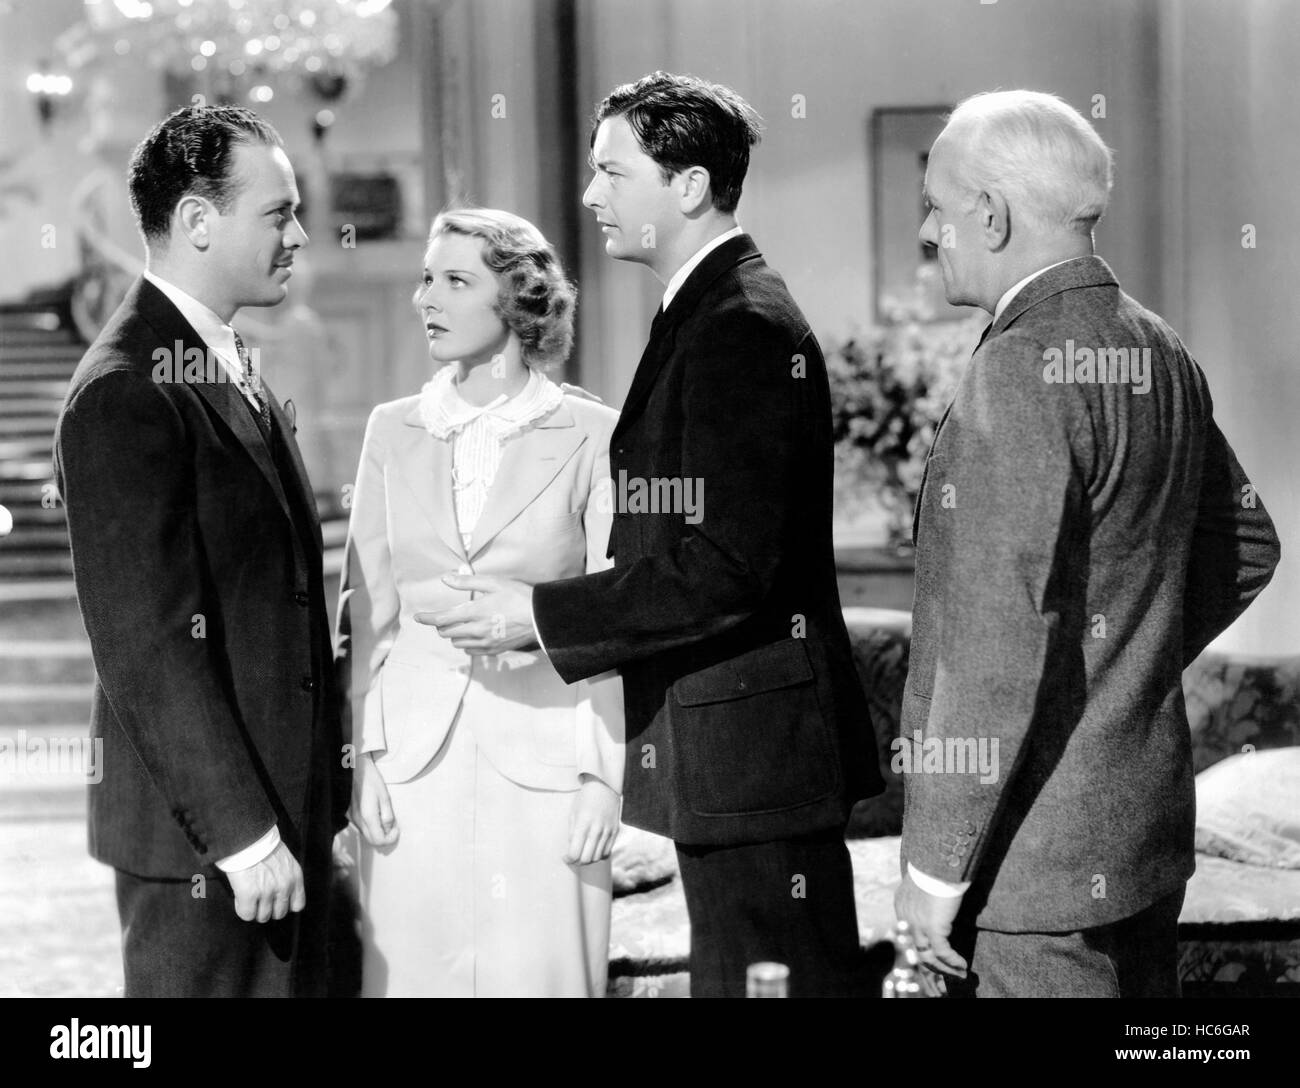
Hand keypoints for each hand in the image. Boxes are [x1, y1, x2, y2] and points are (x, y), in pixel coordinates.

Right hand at [226, 841, 304, 923]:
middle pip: (279, 914)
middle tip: (259, 899)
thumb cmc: (263, 845)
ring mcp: (267, 891)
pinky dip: (242, 908)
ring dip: (254, 909)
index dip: (285, 905)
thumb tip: (279, 895)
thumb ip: (286, 877)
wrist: (247, 837)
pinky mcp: (249, 894)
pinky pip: (247, 914)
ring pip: (263, 916)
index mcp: (295, 877)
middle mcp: (284, 886)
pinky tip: (240, 897)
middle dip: (268, 908)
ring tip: (248, 897)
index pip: (298, 905)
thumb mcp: (285, 860)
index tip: (275, 901)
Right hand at [350, 751, 398, 846]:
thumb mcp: (385, 797)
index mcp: (367, 817)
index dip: (390, 838)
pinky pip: (362, 827)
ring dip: (378, 831)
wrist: (355, 769)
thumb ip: (387, 816)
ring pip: (367, 834)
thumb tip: (389, 829)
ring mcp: (352, 818)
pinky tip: (376, 814)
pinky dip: (371, 826)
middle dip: (385, 837)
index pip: (379, 841)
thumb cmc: (371, 780)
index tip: (396, 828)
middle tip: (393, 825)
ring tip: (385, 816)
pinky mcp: (350, 815)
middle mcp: (357, 820)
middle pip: (372, 841)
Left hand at [415, 574, 538, 654]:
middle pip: (446, 633)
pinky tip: (473, 635)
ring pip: (457, 643)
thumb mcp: (493, 583)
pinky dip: (466, 644)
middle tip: (445, 617)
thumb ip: (467, 582)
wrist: (540, 617)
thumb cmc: (518, 596)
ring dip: (454, 634)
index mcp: (474, 612)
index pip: (441, 619)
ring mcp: (485, 642)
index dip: (427, 618)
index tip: (418, 617)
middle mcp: (476, 630)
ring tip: (462, 624)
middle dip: (441, 625)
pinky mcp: (493, 650)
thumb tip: (446, 578)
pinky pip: (470, 651)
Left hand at [564, 774, 619, 864]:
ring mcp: (608, 831)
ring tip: (583, 852)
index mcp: (583, 824)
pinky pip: (607, 852)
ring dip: (588, 858)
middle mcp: (596, 830)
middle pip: (586, 859)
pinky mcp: (615, 831)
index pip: (575, 853)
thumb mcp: (573, 814)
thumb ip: (572, 834)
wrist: (604, 786)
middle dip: (577, 861)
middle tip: (574, 856)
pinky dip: (599, 854)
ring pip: (597, 857)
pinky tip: (594, 848)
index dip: (568, 859)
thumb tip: (572, 851)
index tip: (565, 857)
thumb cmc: (585, 799)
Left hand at [893, 871, 967, 978]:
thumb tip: (937, 904)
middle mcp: (906, 918)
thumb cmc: (936, 866)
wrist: (939, 859)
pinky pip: (942, 952)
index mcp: (902, 907)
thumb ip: (926, 897)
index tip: (933, 963)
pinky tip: (963, 965)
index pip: (908, 938)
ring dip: (945, 969)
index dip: (921, 953)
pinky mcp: (933, 927)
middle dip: (931, 969)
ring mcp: (917, 924)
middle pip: (916, 952)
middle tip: (943, 980)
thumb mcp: (925, 882)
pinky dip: (953, 961)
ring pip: (928, 956)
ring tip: (959, 974)